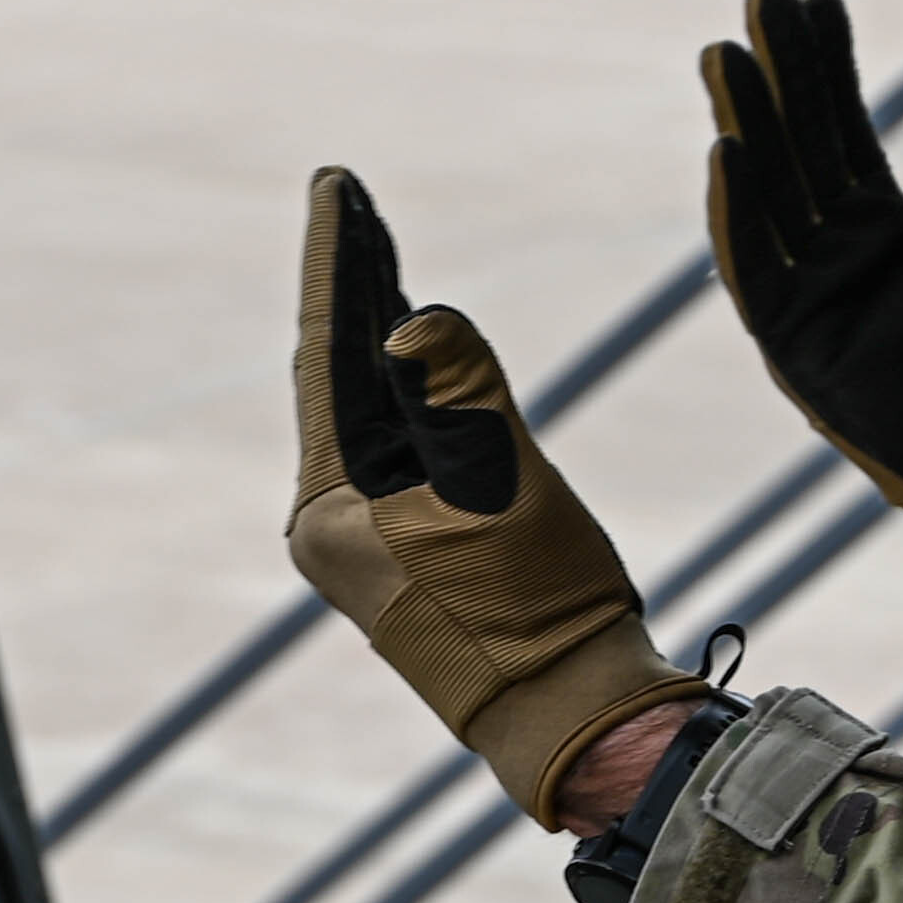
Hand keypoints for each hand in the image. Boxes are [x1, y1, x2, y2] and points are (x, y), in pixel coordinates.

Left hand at [288, 170, 705, 820]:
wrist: (575, 716)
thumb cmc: (540, 614)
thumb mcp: (503, 491)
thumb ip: (460, 398)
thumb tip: (413, 317)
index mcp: (328, 508)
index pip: (327, 357)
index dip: (338, 263)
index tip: (335, 186)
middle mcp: (330, 519)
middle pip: (336, 373)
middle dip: (350, 281)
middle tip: (346, 193)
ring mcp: (368, 533)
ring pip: (365, 401)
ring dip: (374, 324)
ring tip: (371, 240)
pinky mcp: (412, 540)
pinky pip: (396, 434)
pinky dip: (403, 377)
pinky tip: (407, 332)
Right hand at [701, 0, 902, 557]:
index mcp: (882, 221)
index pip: (840, 126)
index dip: (825, 64)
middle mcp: (834, 250)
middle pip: (794, 145)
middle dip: (774, 75)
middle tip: (758, 0)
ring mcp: (805, 292)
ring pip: (767, 192)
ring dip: (745, 123)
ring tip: (727, 55)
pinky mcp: (786, 338)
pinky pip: (753, 266)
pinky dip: (738, 211)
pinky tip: (728, 150)